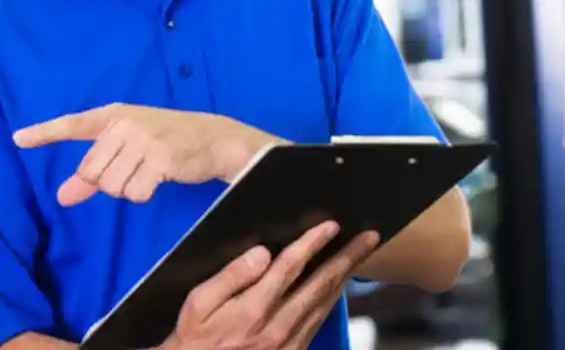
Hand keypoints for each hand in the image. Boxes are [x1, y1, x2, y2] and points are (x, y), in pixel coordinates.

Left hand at [13, 104, 275, 205]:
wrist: (214, 138)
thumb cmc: (165, 142)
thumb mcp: (128, 149)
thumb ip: (92, 174)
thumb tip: (62, 197)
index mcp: (113, 116)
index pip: (72, 124)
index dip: (44, 133)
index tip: (18, 139)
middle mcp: (124, 124)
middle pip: (93, 172)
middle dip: (109, 182)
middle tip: (135, 169)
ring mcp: (142, 140)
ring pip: (112, 186)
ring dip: (129, 190)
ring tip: (148, 172)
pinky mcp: (160, 158)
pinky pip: (135, 193)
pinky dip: (144, 195)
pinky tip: (159, 179)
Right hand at [161, 222, 379, 349]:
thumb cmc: (195, 340)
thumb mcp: (198, 304)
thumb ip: (231, 276)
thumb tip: (261, 252)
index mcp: (254, 309)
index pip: (290, 267)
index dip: (312, 243)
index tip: (330, 226)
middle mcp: (278, 326)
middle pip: (320, 284)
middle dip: (347, 257)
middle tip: (368, 237)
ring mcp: (290, 342)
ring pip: (326, 303)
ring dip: (346, 276)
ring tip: (361, 255)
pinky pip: (319, 320)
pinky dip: (332, 298)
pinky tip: (338, 285)